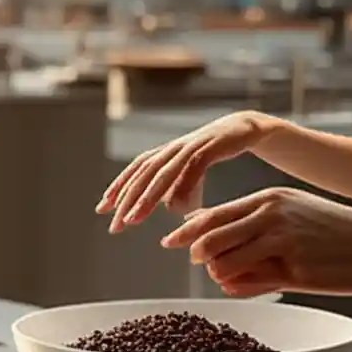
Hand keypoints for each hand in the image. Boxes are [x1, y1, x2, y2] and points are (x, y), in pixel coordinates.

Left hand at [97, 111, 272, 232]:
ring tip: (134, 219)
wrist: (249, 126)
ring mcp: (192, 145)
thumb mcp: (193, 172)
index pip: (135, 170)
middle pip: (143, 174)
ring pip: (163, 172)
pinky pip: (194, 167)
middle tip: (115, 225)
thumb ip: (180, 186)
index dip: (118, 187)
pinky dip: (183, 187)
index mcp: (165, 153)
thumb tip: (169, 207)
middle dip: (126, 200)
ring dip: (147, 197)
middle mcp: (173, 148)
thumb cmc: (216, 151)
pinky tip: (176, 208)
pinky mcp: (213, 145)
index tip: (102, 208)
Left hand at [161, 187, 351, 296]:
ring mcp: (282, 244)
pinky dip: (237, 288)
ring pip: (223, 265)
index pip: (211, 215)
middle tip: (200, 261)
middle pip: (209, 240)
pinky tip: (244, 285)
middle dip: (198, 255)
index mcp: (266, 200)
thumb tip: (196, 225)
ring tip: (231, 273)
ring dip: (219, 274)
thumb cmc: (327, 229)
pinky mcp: (294, 271)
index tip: (169, 242)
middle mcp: (271, 217)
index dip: (185, 231)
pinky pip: (247, 285)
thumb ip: (243, 219)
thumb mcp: (286, 211)